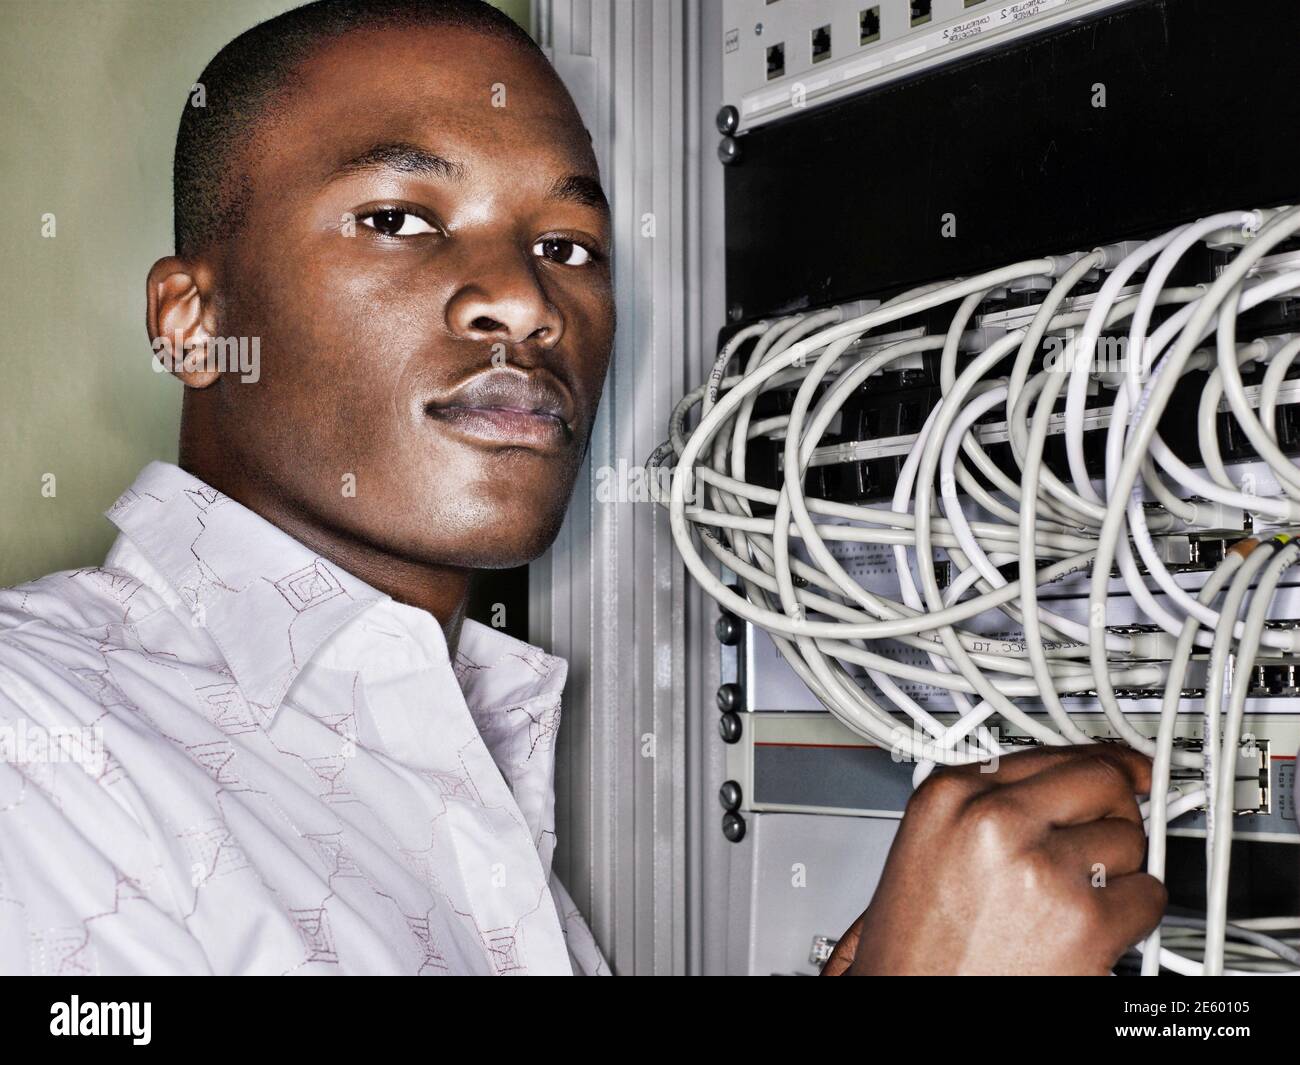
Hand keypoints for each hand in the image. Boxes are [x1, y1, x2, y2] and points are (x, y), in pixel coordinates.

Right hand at [821, 743, 1165, 974]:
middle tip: (1106, 834)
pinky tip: (1091, 928)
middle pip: (1101, 781)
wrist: (913, 1005)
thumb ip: (988, 804)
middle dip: (1114, 809)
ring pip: (1130, 840)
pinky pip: (1149, 896)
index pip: (1049, 752)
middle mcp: (994, 821)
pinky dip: (1134, 915)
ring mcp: (1041, 869)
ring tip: (1073, 897)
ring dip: (1118, 870)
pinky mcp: (1084, 922)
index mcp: (951, 796)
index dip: (1094, 761)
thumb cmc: (915, 949)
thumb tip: (1058, 780)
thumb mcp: (929, 848)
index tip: (1119, 764)